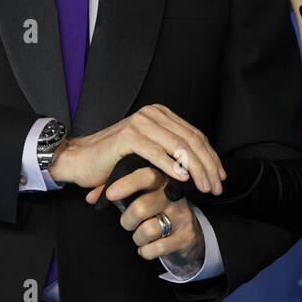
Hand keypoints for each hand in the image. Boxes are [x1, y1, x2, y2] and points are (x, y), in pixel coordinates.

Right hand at [48, 103, 225, 192]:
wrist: (80, 160)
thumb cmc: (113, 160)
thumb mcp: (148, 153)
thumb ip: (171, 152)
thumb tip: (200, 168)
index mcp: (160, 114)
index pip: (195, 135)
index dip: (211, 157)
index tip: (221, 176)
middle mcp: (152, 114)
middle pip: (191, 140)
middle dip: (208, 166)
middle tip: (217, 186)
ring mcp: (139, 123)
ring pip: (178, 146)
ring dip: (195, 169)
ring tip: (204, 187)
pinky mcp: (127, 136)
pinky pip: (156, 152)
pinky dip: (171, 166)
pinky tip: (182, 179)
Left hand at [87, 166, 204, 266]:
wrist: (189, 234)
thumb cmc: (156, 210)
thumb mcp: (139, 197)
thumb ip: (115, 193)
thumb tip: (89, 198)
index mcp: (161, 180)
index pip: (145, 175)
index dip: (126, 184)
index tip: (110, 194)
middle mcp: (174, 195)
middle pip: (141, 207)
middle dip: (127, 220)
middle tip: (128, 223)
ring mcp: (182, 215)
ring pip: (148, 229)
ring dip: (138, 237)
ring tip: (141, 236)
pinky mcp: (186, 236)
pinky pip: (157, 248)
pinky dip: (146, 252)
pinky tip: (148, 248)